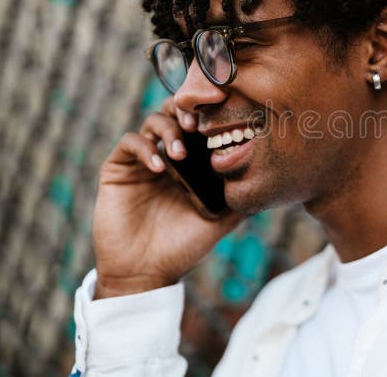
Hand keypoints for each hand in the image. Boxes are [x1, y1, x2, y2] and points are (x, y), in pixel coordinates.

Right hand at [92, 97, 243, 298]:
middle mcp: (168, 156)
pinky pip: (129, 143)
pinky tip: (159, 167)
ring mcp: (142, 160)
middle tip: (198, 126)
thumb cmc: (183, 246)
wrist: (145, 272)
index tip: (224, 121)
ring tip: (180, 153)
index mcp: (193, 163)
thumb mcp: (220, 220)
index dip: (211, 117)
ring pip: (153, 122)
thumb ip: (240, 197)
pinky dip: (144, 148)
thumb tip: (268, 178)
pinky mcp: (118, 169)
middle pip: (176, 113)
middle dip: (188, 113)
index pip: (202, 125)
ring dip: (169, 130)